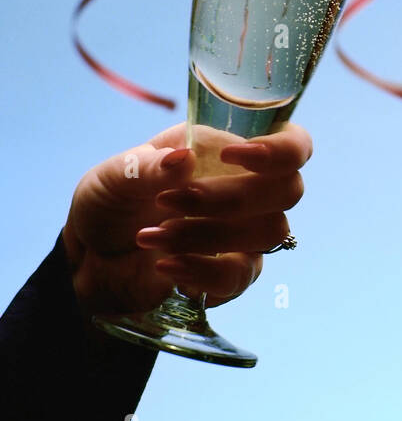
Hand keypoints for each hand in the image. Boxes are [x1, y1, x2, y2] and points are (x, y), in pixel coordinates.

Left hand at [62, 123, 310, 316]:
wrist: (90, 260)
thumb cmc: (108, 203)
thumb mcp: (112, 177)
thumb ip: (146, 167)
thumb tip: (184, 159)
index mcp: (224, 150)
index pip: (293, 145)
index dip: (280, 151)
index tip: (235, 157)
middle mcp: (245, 188)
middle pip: (288, 190)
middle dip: (231, 198)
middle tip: (168, 204)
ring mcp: (243, 233)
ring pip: (268, 233)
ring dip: (210, 235)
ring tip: (153, 237)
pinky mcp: (230, 273)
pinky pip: (241, 275)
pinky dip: (203, 271)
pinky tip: (165, 266)